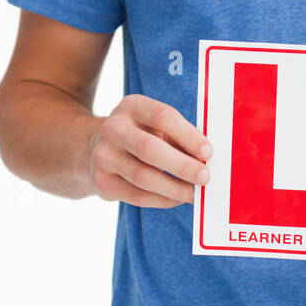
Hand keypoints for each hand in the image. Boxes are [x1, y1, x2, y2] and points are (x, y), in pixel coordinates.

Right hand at [88, 94, 211, 207]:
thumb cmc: (141, 134)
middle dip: (182, 166)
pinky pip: (137, 196)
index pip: (162, 116)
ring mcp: (103, 156)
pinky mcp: (102, 181)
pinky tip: (177, 198)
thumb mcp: (156, 125)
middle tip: (204, 177)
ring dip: (174, 188)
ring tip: (194, 193)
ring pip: (143, 177)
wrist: (98, 148)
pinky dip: (162, 200)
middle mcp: (113, 128)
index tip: (208, 152)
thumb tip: (205, 160)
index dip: (188, 135)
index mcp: (132, 106)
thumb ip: (179, 137)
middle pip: (149, 149)